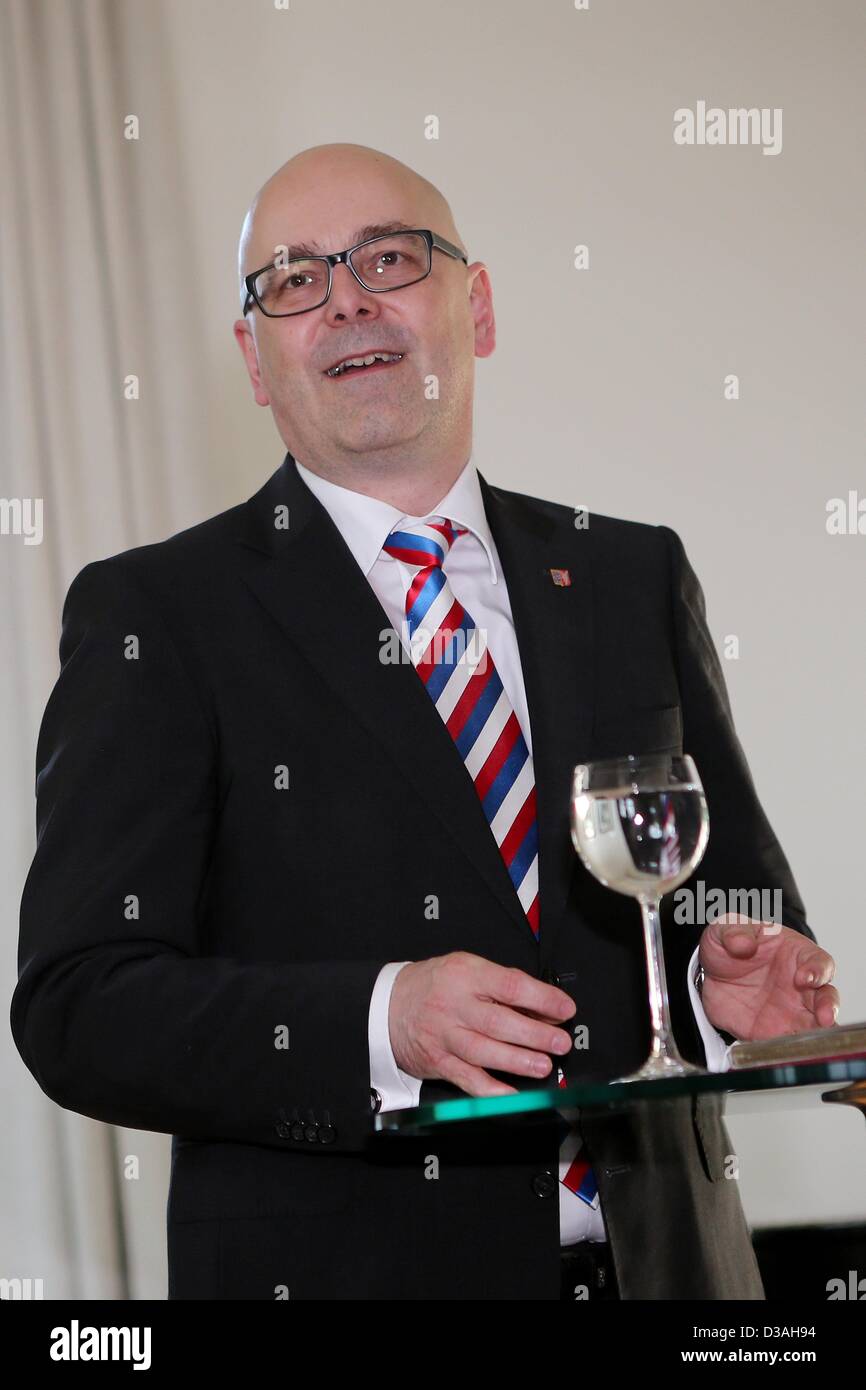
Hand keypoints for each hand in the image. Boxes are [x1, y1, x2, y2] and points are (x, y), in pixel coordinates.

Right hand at [388, 951, 575, 1096]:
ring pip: (484, 1051)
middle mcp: (454, 1005)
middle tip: (559, 1042)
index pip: (510, 985)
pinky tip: (512, 1093)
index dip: (541, 998)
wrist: (388, 1006)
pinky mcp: (439, 1062)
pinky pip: (467, 1079)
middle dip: (534, 1034)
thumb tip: (545, 1007)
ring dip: (517, 1061)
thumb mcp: (467, 969)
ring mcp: (444, 1036)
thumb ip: (503, 986)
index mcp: (466, 975)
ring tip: (543, 1066)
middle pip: (498, 1022)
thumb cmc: (435, 986)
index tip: (564, 1008)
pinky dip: (491, 1089)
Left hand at [699, 915, 838, 1040]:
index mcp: (796, 955)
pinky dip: (788, 1050)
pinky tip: (784, 1053)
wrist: (711, 973)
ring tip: (810, 1042)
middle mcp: (800, 986)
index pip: (819, 962)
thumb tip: (741, 942)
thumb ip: (734, 931)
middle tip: (824, 1017)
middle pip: (826, 998)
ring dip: (816, 1034)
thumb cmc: (731, 944)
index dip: (817, 970)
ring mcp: (790, 1011)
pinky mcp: (772, 1032)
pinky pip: (786, 1045)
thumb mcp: (727, 928)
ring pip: (814, 1026)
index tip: (805, 977)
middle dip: (828, 1008)